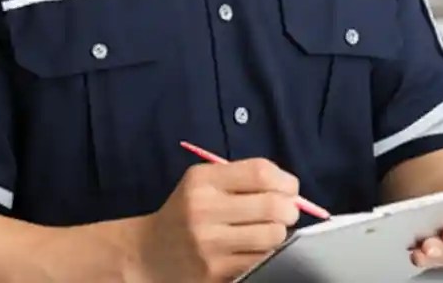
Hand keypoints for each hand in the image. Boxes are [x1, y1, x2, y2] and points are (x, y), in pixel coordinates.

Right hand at [137, 158, 300, 282]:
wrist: (150, 253)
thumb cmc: (186, 212)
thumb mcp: (202, 184)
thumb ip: (243, 179)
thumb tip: (292, 191)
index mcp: (201, 180)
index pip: (260, 172)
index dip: (285, 181)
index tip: (289, 189)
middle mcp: (203, 209)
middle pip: (272, 205)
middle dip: (289, 209)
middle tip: (285, 213)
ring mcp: (209, 243)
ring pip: (272, 236)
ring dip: (278, 234)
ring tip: (267, 232)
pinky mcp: (216, 271)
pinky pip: (262, 260)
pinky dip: (267, 254)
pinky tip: (255, 250)